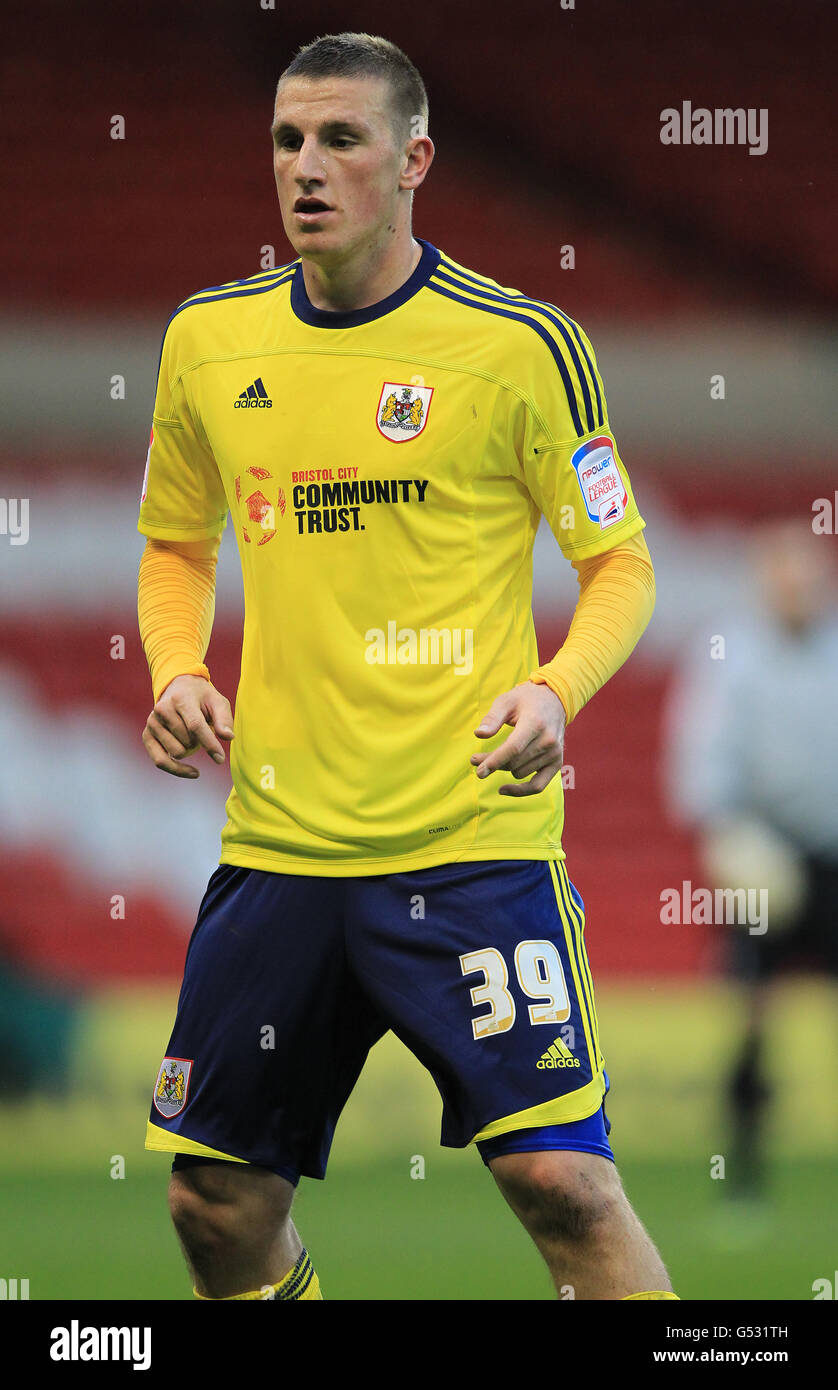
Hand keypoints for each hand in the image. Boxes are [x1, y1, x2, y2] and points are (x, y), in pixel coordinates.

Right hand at [142, 675, 233, 778]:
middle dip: (200, 743)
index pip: (195, 726)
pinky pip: (160, 761)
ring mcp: (152, 723)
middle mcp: (162, 710)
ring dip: (190, 750)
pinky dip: (178, 769)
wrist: (178, 687)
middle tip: (201, 729)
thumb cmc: (202, 697)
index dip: (209, 744)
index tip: (220, 759)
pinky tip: (193, 772)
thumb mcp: (218, 701)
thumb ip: (224, 719)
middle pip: (187, 742)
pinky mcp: (147, 735)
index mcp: (181, 699)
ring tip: (191, 735)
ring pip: (177, 753)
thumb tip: (228, 737)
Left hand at [470, 681, 565, 795]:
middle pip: (513, 763)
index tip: (479, 771)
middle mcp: (548, 741)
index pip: (513, 748)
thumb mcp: (506, 701)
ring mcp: (554, 754)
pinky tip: (503, 789)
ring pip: (519, 773)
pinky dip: (521, 791)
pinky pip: (538, 786)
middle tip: (474, 759)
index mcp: (535, 723)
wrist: (554, 700)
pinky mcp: (556, 763)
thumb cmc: (526, 700)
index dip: (494, 761)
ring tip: (493, 758)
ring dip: (504, 769)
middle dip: (492, 763)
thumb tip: (479, 734)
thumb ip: (492, 718)